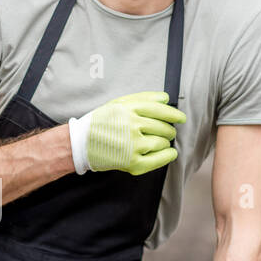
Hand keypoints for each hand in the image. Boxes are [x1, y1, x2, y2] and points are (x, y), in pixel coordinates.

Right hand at [68, 91, 185, 175]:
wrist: (80, 144)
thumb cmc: (100, 123)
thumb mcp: (117, 103)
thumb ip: (142, 98)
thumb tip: (166, 98)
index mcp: (128, 109)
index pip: (159, 109)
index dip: (173, 114)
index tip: (180, 118)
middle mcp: (131, 125)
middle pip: (163, 127)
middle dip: (168, 129)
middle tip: (166, 132)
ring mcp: (133, 145)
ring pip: (162, 142)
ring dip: (165, 142)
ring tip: (159, 141)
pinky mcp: (132, 162)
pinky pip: (159, 159)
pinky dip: (167, 155)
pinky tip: (169, 152)